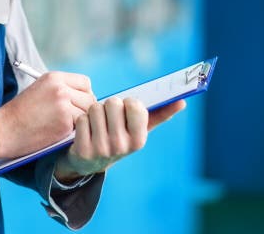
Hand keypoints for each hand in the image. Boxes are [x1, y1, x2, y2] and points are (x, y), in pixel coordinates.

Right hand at [0, 72, 95, 158]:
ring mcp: (63, 105)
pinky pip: (79, 127)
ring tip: (65, 125)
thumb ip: (61, 89)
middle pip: (90, 98)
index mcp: (54, 77)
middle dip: (85, 109)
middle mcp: (61, 89)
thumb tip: (84, 97)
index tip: (79, 103)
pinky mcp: (64, 123)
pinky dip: (73, 131)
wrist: (4, 129)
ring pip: (87, 113)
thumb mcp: (40, 90)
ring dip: (80, 121)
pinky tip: (60, 132)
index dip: (84, 94)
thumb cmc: (20, 112)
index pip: (85, 82)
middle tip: (75, 119)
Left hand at [53, 98, 185, 182]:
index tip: (126, 110)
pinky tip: (85, 132)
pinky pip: (81, 119)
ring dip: (94, 112)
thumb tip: (182, 101)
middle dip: (109, 105)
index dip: (128, 102)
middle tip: (108, 118)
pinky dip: (81, 120)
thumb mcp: (139, 130)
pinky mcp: (83, 151)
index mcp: (139, 140)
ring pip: (95, 108)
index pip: (135, 105)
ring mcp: (102, 150)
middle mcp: (122, 147)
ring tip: (97, 124)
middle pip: (112, 103)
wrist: (90, 163)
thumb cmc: (119, 138)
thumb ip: (160, 114)